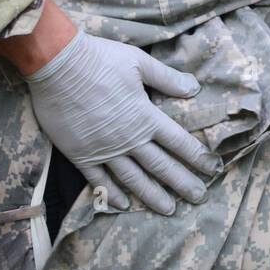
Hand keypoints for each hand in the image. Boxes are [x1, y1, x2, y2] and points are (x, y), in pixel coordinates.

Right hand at [23, 28, 220, 214]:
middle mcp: (128, 139)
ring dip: (153, 195)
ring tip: (169, 209)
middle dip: (183, 183)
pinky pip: (99, 180)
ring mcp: (104, 150)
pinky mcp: (80, 154)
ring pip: (134, 179)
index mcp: (146, 117)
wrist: (57, 65)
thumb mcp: (139, 62)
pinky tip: (124, 205)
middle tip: (199, 197)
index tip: (213, 169)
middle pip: (162, 166)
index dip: (198, 157)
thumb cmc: (100, 59)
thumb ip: (168, 78)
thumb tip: (194, 88)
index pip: (179, 142)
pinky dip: (112, 194)